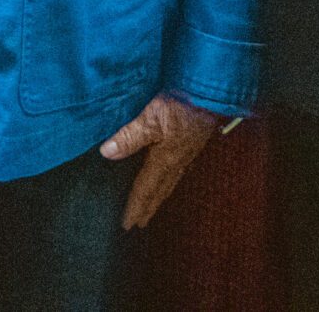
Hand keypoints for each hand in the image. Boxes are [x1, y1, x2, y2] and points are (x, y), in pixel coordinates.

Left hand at [99, 94, 226, 229]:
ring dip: (158, 197)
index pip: (145, 190)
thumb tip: (106, 153)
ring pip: (169, 183)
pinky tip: (169, 178)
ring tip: (151, 207)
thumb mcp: (150, 117)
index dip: (135, 207)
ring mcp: (186, 155)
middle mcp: (176, 162)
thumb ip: (129, 136)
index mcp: (164, 160)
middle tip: (138, 224)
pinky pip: (178, 172)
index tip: (127, 225)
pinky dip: (169, 182)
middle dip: (147, 208)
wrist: (211, 94)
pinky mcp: (192, 145)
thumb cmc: (181, 104)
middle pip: (159, 191)